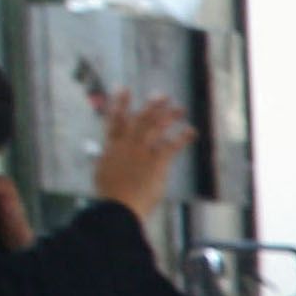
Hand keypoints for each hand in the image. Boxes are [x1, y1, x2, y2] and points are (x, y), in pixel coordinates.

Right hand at [90, 91, 192, 223]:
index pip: (114, 119)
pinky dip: (183, 137)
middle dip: (152, 106)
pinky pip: (172, 146)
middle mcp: (127, 145)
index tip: (122, 89)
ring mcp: (142, 152)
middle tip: (161, 95)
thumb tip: (108, 156)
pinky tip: (191, 130)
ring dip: (169, 116)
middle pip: (140, 119)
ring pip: (156, 128)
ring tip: (180, 108)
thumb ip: (108, 160)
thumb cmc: (110, 195)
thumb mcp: (103, 173)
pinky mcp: (157, 162)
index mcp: (111, 146)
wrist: (118, 206)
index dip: (119, 103)